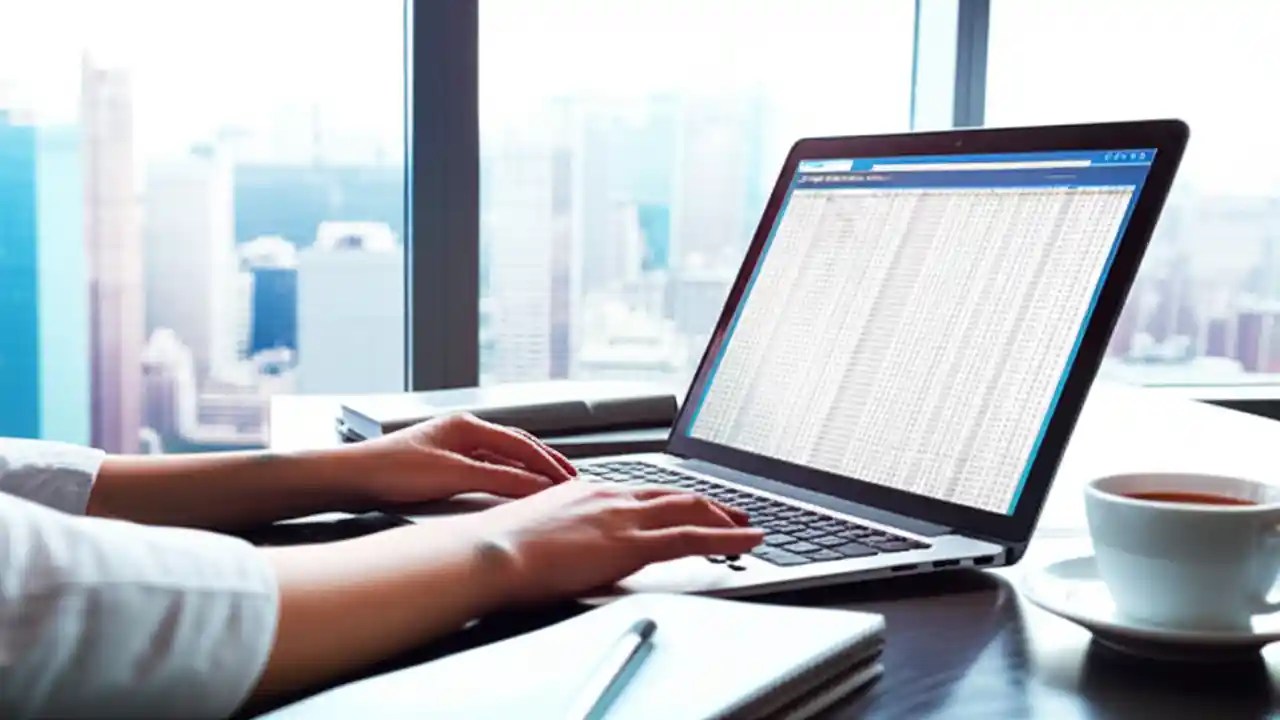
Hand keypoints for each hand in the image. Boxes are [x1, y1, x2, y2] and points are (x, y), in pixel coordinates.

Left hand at [342, 413, 577, 505]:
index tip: (571, 481)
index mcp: (468, 426)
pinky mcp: (441, 464)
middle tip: (571, 480)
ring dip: (527, 471)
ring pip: (502, 457)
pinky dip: (507, 478)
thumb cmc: (393, 471)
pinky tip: (513, 490)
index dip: (549, 465)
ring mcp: (452, 447)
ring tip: (549, 485)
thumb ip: (499, 480)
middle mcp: (462, 431)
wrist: (351, 479)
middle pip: (516, 446)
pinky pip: (486, 468)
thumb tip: (538, 486)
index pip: (522, 445)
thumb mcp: (454, 475)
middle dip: (545, 463)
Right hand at [455, 480, 764, 604]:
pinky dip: (726, 537)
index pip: (645, 491)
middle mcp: (612, 495)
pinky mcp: (631, 542)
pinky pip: (692, 537)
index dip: (675, 498)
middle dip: (709, 505)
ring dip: (725, 519)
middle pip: (675, 495)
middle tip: (734, 512)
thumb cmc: (502, 546)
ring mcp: (624, 517)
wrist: (491, 551)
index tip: (691, 505)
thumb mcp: (538, 526)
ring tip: (748, 527)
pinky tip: (745, 540)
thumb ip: (563, 528)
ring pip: (690, 512)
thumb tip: (567, 542)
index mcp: (589, 490)